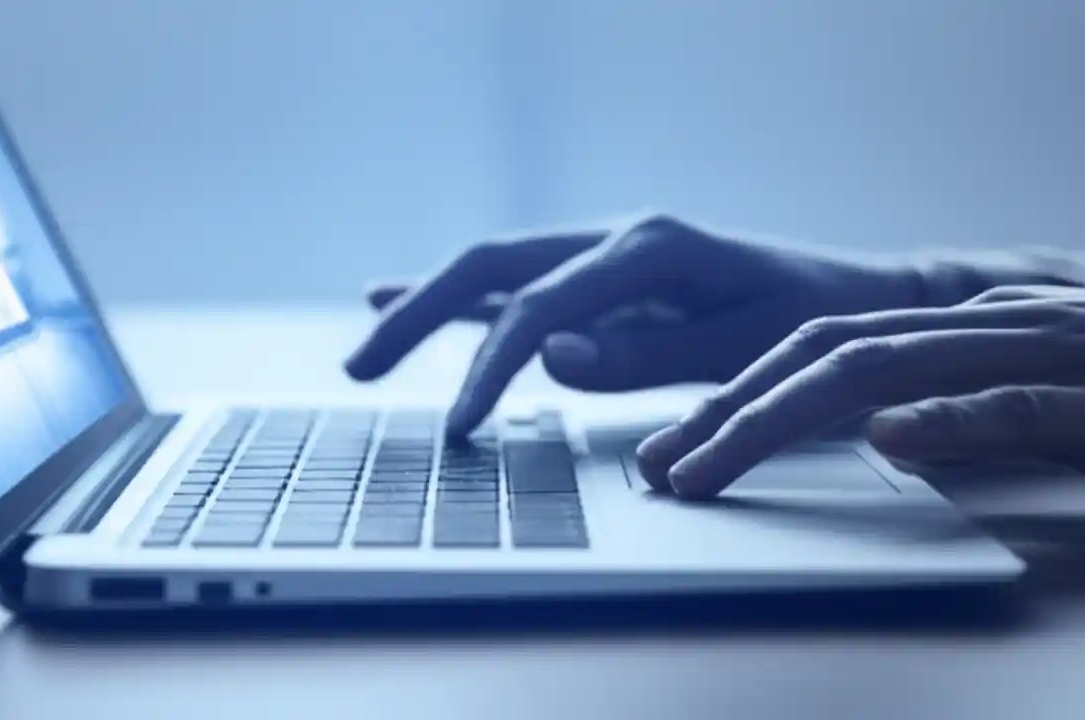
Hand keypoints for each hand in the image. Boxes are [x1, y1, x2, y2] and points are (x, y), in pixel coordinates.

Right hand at [344, 212, 921, 437]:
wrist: (860, 299)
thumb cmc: (816, 327)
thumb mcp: (742, 350)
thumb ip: (644, 353)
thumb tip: (548, 353)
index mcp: (648, 248)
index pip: (536, 310)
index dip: (488, 369)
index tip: (458, 428)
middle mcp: (617, 238)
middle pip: (490, 267)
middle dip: (419, 315)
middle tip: (358, 365)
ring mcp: (609, 253)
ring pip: (495, 269)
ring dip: (428, 301)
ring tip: (369, 332)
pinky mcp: (608, 277)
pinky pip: (521, 283)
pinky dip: (466, 300)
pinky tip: (415, 300)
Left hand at [637, 285, 1084, 498]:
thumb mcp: (1028, 400)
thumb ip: (958, 412)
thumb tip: (881, 434)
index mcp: (956, 328)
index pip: (819, 350)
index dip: (735, 396)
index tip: (672, 450)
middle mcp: (982, 324)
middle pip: (825, 352)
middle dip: (728, 410)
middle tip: (660, 468)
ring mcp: (1043, 348)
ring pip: (890, 365)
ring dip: (784, 415)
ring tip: (712, 463)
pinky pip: (1023, 399)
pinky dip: (954, 417)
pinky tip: (892, 438)